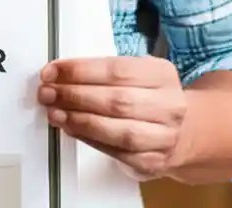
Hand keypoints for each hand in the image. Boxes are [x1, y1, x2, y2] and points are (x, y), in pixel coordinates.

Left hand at [38, 56, 188, 180]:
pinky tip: (72, 129)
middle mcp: (168, 106)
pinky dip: (89, 140)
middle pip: (117, 100)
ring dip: (80, 120)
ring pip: (119, 131)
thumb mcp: (137, 73)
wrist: (182, 132)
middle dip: (75, 95)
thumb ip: (103, 71)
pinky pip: (116, 153)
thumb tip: (61, 73)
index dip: (80, 70)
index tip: (53, 71)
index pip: (117, 69)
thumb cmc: (149, 99)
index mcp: (162, 75)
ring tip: (55, 112)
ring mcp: (163, 137)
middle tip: (48, 92)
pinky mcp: (151, 161)